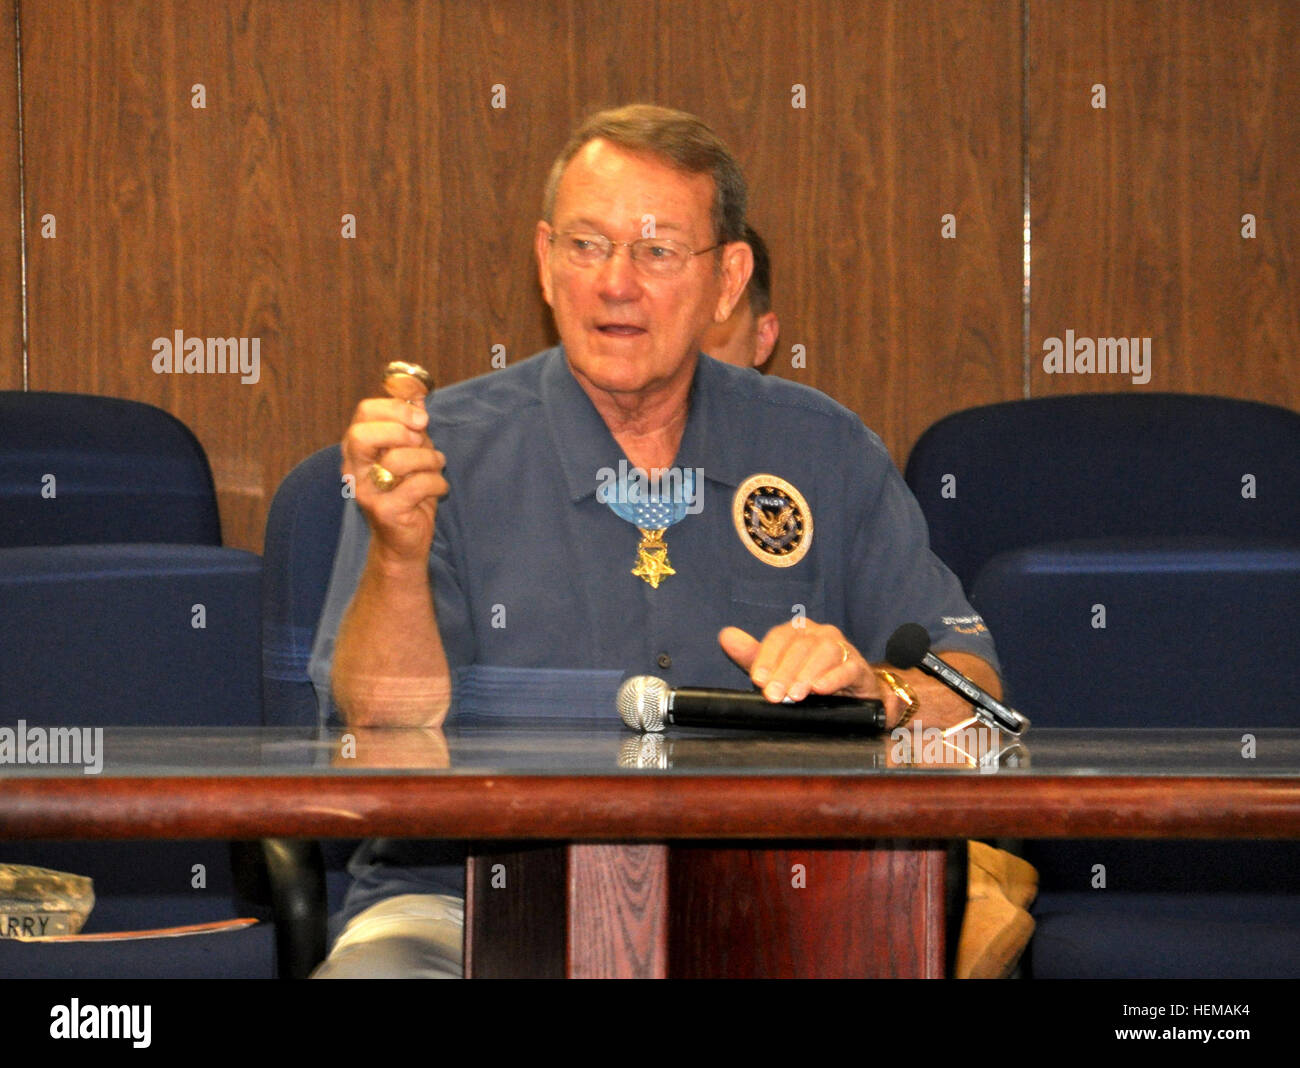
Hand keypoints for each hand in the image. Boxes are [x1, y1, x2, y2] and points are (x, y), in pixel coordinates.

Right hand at [340, 395, 447, 562]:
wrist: (404, 542)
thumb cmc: (408, 493)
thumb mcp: (412, 451)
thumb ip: (411, 424)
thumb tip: (417, 392)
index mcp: (358, 448)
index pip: (364, 412)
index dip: (395, 407)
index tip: (421, 418)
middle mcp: (354, 468)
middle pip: (362, 434)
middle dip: (400, 429)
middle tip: (422, 438)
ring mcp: (365, 491)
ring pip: (397, 460)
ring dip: (429, 459)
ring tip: (437, 465)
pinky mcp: (383, 511)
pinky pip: (416, 486)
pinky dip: (436, 483)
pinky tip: (439, 489)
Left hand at [719, 620, 891, 708]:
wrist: (852, 695)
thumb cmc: (809, 678)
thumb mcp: (777, 669)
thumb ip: (752, 655)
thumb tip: (725, 636)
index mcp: (797, 631)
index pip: (779, 637)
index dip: (766, 657)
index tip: (757, 679)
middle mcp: (820, 634)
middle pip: (800, 646)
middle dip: (784, 672)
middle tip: (773, 695)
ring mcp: (842, 648)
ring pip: (825, 652)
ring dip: (807, 673)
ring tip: (795, 694)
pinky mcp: (859, 667)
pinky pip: (848, 668)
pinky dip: (834, 678)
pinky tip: (821, 689)